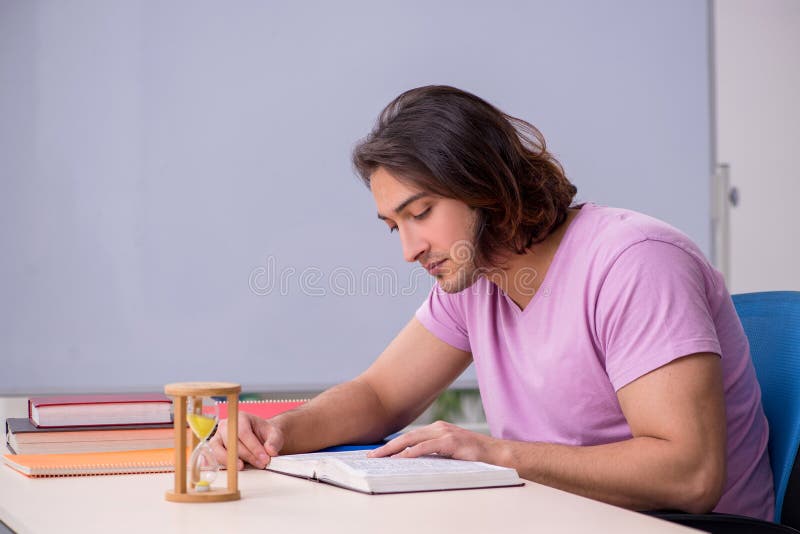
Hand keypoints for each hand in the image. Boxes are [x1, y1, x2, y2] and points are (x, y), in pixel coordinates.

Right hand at [209, 412, 284, 469]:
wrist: (260, 439)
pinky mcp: (215, 451)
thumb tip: (270, 451)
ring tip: (245, 468)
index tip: (264, 458)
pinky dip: (224, 465)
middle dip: (247, 455)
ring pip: (219, 451)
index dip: (253, 447)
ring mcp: (218, 438)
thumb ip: (274, 441)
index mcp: (240, 418)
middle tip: (261, 464)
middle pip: (231, 442)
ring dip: (232, 461)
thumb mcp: (274, 434)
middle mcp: (226, 426)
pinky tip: (234, 469)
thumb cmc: (265, 434)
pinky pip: (215, 459)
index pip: (243, 432)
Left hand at [367, 421, 499, 463]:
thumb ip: (434, 452)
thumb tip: (413, 461)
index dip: (392, 444)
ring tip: (380, 456)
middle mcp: (438, 428)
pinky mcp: (451, 442)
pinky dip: (413, 452)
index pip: (409, 437)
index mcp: (437, 429)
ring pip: (413, 440)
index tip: (378, 452)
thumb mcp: (450, 452)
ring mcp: (445, 433)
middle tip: (371, 455)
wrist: (496, 454)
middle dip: (387, 446)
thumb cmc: (474, 455)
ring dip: (394, 449)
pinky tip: (402, 457)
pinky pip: (427, 447)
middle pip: (406, 437)